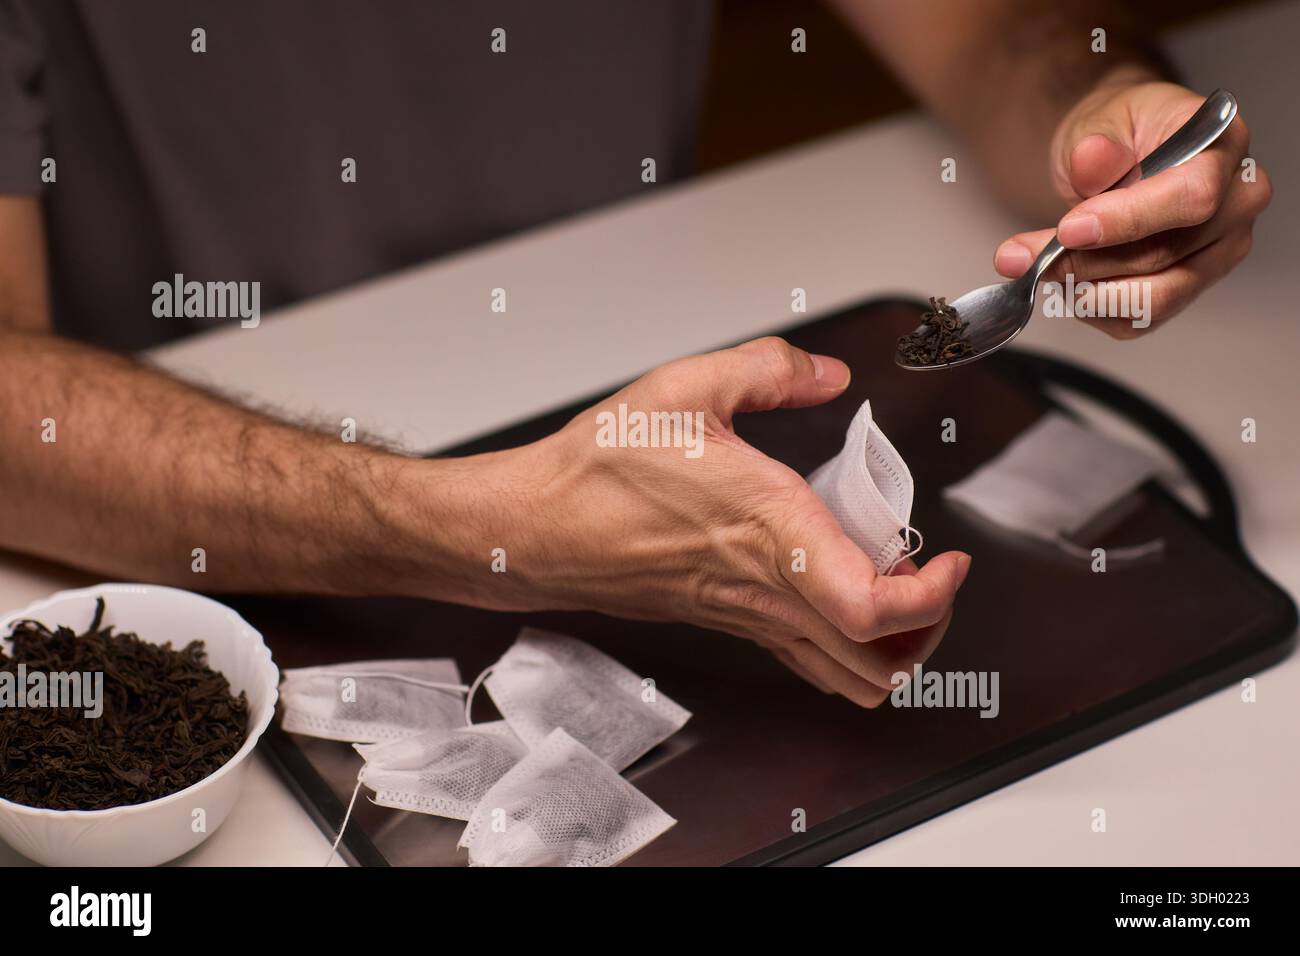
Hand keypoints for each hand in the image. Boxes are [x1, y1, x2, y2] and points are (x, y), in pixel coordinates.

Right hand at [479, 337, 970, 706]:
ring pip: (847, 676)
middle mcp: (765, 587)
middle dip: (930, 629)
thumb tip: (827, 374)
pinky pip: (807, 661)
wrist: (537, 526)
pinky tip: (840, 594)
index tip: (951, 561)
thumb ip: (771, 368)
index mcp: (769, 529)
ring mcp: (746, 615)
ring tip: (900, 593)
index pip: (873, 607)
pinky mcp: (727, 621)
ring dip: (892, 648)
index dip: (932, 598)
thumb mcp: (688, 385)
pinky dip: (847, 648)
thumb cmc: (599, 468)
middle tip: (937, 576)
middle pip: (878, 661)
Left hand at [994, 80, 1270, 336]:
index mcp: (1224, 147)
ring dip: (1081, 290)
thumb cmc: (1118, 132)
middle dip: (1083, 262)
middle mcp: (1237, 204)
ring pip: (1150, 299)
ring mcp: (1219, 252)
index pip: (1192, 198)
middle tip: (1020, 255)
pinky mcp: (1189, 288)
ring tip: (1035, 266)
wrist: (1118, 152)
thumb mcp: (1099, 119)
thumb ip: (1097, 143)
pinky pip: (1137, 320)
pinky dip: (1090, 308)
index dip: (1127, 221)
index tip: (1068, 230)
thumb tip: (1093, 159)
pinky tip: (1063, 280)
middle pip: (1163, 257)